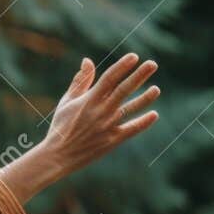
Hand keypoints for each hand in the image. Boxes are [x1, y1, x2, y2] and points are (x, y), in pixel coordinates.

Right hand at [0, 53, 160, 203]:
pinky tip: (154, 114)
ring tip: (156, 89)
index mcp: (88, 100)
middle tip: (153, 64)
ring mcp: (107, 126)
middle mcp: (100, 111)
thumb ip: (80, 81)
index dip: (122, 66)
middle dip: (139, 76)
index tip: (134, 57)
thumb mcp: (67, 101)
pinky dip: (143, 122)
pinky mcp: (112, 140)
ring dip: (145, 98)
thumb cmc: (61, 126)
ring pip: (130, 108)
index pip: (109, 78)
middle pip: (123, 89)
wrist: (57, 156)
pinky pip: (132, 129)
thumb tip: (88, 60)